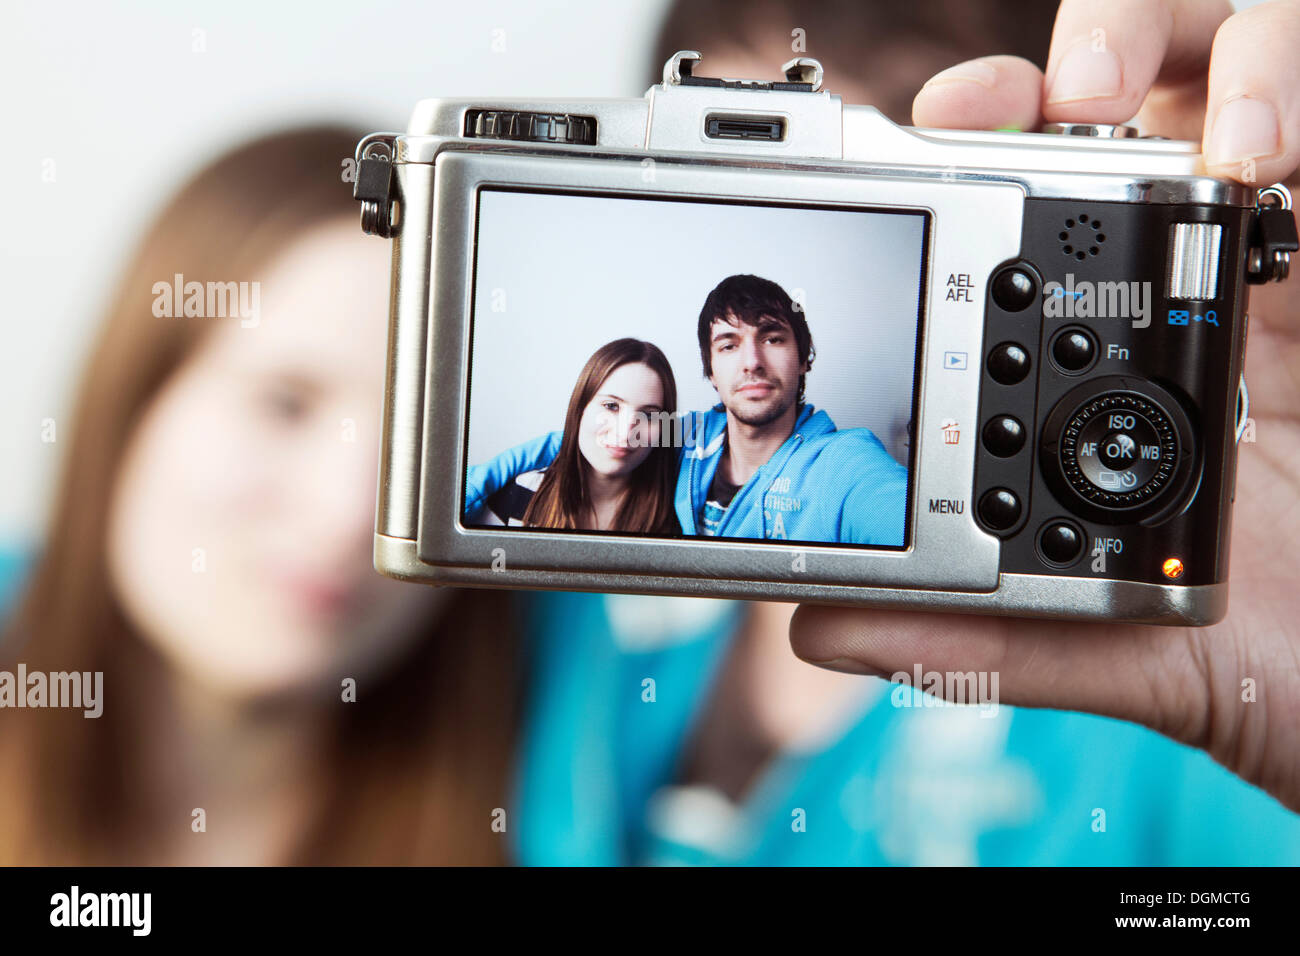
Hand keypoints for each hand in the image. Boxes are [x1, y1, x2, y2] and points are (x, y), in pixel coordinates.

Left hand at [790, 0, 1299, 812]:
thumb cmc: (1270, 650)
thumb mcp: (1118, 649)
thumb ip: (981, 639)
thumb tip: (819, 631)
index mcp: (1091, 363)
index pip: (1020, 213)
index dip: (971, 148)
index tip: (931, 133)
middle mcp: (1175, 289)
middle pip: (1119, 94)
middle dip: (1073, 51)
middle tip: (1026, 97)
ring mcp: (1267, 263)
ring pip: (1225, 59)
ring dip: (1181, 47)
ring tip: (1151, 105)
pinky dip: (1286, 91)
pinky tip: (1265, 151)